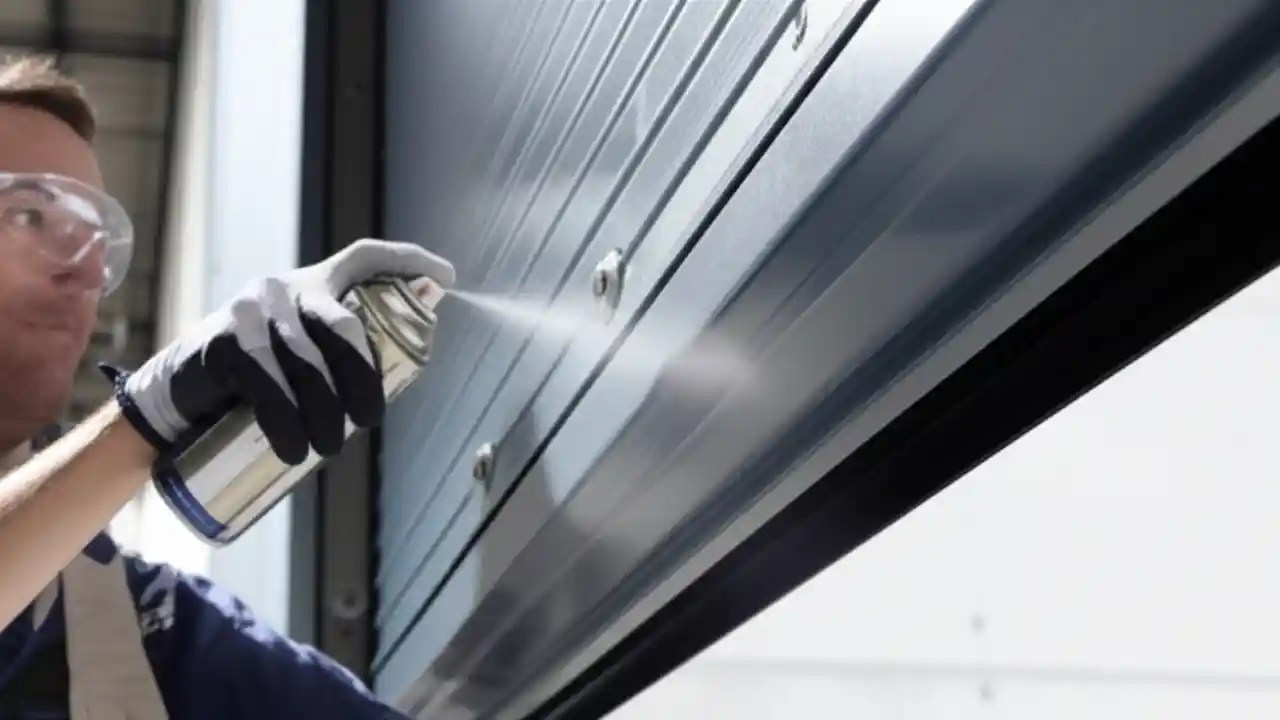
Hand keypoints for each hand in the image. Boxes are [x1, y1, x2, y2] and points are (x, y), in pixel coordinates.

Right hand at [104, 239, 453, 463]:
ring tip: (331, 447)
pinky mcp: (223, 343)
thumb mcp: (297, 352)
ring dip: (326, 411)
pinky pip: (266, 382)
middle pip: (345, 327)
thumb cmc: (254, 379)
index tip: (447, 277)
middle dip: (364, 379)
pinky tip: (294, 448)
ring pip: (308, 361)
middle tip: (368, 420)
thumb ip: (335, 353)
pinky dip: (285, 421)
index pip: (364, 257)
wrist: (177, 394)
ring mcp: (252, 312)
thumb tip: (397, 380)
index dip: (407, 262)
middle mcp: (286, 289)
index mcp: (312, 284)